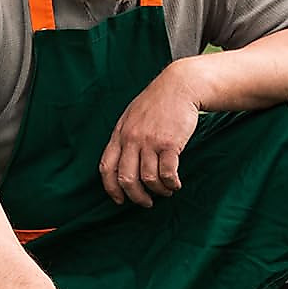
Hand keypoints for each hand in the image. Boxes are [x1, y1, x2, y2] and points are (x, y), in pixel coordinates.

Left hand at [99, 64, 200, 205]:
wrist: (181, 85)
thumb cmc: (159, 101)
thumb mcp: (133, 115)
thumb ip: (126, 136)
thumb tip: (125, 161)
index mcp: (120, 133)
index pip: (107, 167)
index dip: (111, 188)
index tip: (119, 200)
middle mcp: (132, 139)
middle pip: (126, 179)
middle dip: (136, 197)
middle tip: (146, 202)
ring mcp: (150, 141)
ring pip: (148, 179)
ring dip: (158, 191)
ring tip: (166, 191)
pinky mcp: (169, 143)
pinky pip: (167, 173)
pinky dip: (171, 184)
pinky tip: (176, 184)